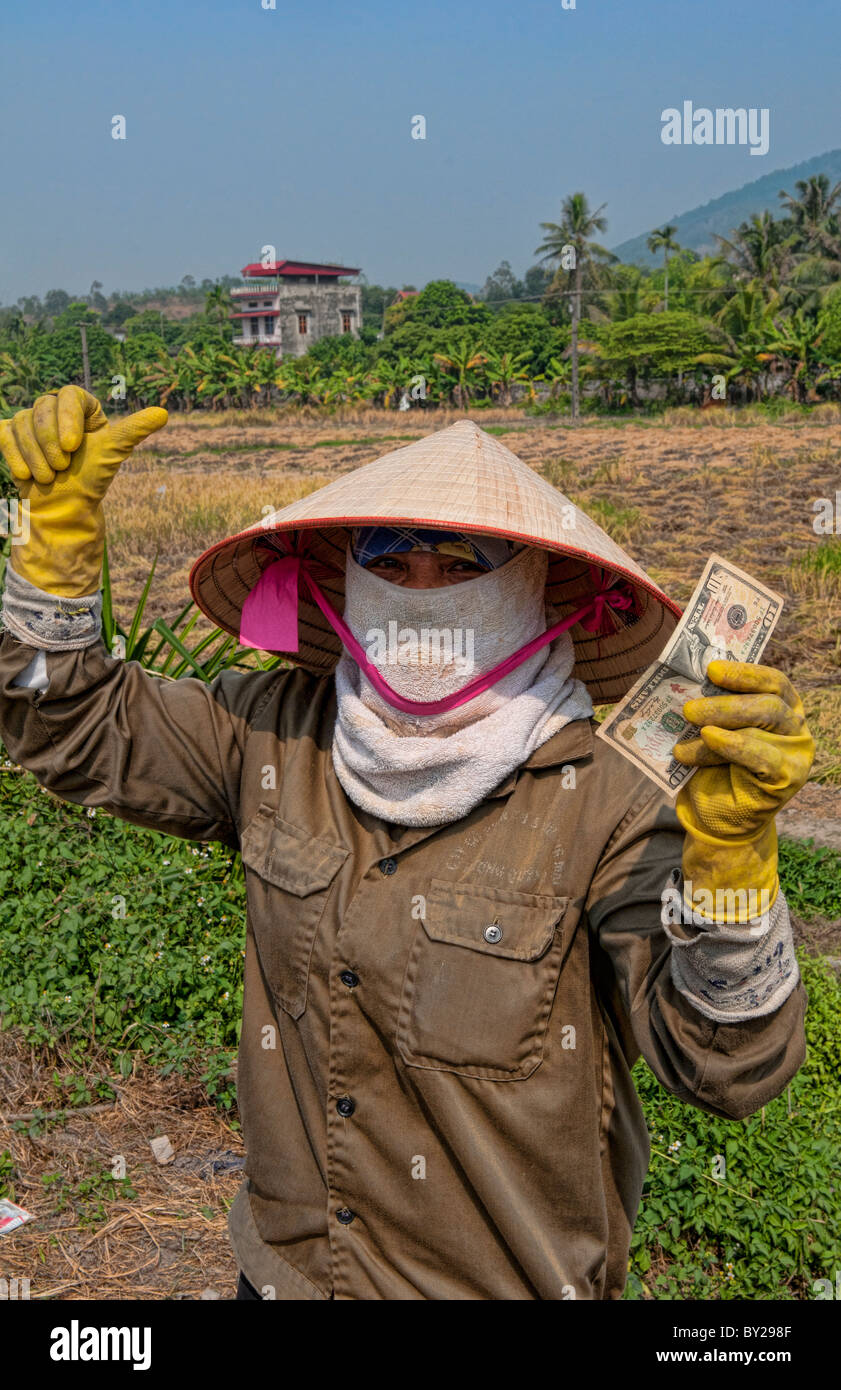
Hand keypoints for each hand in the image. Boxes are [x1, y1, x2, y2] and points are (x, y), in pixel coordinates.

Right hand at [0, 386, 166, 596]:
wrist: (63, 509)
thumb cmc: (90, 480)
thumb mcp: (113, 453)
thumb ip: (134, 430)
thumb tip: (163, 413)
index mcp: (80, 408)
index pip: (69, 395)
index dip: (68, 418)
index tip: (73, 447)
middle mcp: (54, 410)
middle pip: (42, 407)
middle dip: (51, 443)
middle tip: (63, 468)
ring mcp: (29, 422)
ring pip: (22, 422)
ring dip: (36, 456)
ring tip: (50, 477)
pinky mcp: (10, 435)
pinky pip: (5, 433)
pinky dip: (16, 456)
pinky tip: (26, 476)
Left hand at [672, 660, 813, 920]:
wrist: (715, 816)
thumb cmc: (713, 765)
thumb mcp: (711, 729)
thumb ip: (711, 707)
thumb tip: (689, 680)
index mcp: (781, 706)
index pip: (772, 681)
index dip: (744, 673)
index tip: (711, 669)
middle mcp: (794, 726)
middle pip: (768, 703)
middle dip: (726, 702)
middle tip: (689, 707)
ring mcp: (795, 753)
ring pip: (765, 722)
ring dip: (722, 719)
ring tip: (689, 721)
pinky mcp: (787, 778)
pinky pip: (762, 757)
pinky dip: (733, 745)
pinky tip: (708, 739)